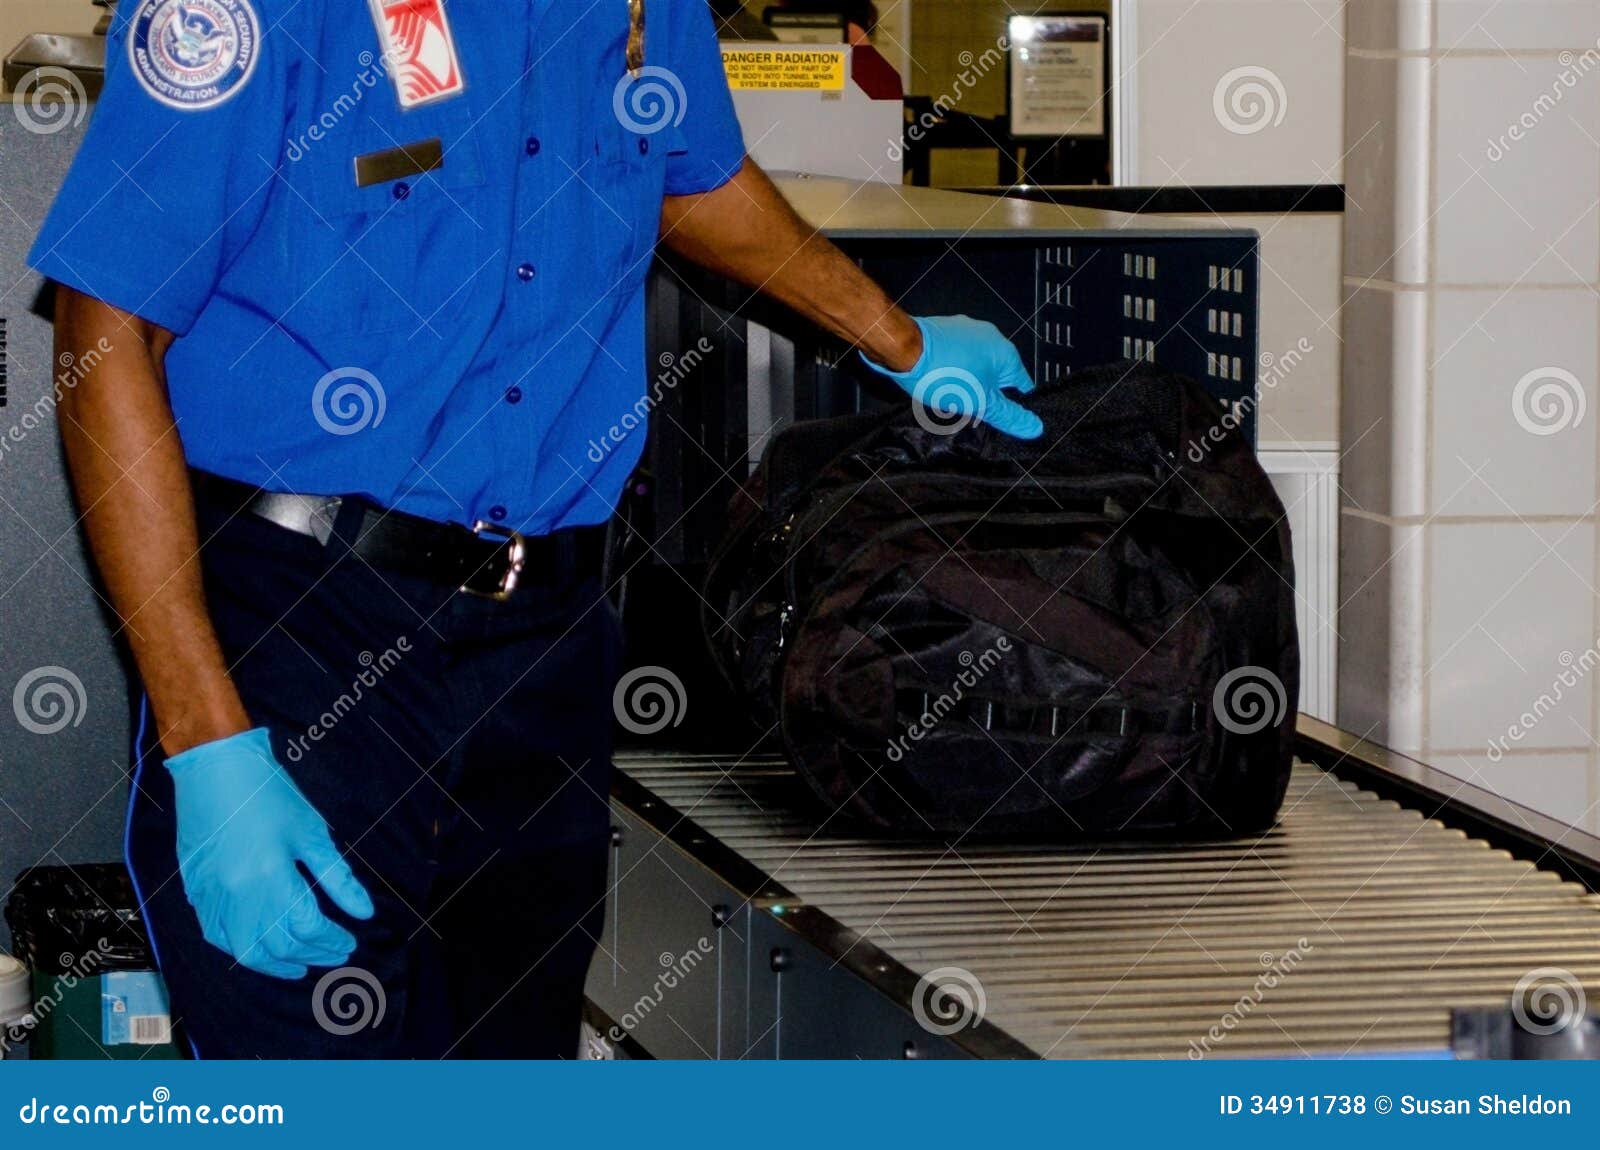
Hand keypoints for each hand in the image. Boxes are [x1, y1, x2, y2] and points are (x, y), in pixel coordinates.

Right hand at [164, 727, 374, 978]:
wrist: (215, 770)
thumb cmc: (269, 795)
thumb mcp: (312, 832)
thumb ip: (338, 878)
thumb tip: (364, 913)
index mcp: (271, 877)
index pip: (308, 928)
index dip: (332, 940)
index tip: (350, 940)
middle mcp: (238, 895)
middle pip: (278, 946)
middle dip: (312, 954)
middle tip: (335, 953)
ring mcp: (212, 897)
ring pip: (245, 951)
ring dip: (276, 964)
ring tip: (301, 964)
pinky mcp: (196, 893)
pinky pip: (217, 937)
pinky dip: (242, 949)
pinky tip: (261, 949)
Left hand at [862, 315, 1043, 439]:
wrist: (904, 349)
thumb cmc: (945, 375)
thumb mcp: (980, 403)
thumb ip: (1008, 416)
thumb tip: (1036, 428)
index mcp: (1006, 353)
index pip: (1022, 386)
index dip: (1012, 407)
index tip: (999, 420)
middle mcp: (990, 336)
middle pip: (997, 376)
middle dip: (985, 396)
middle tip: (969, 412)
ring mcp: (966, 330)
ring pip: (976, 366)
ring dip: (967, 384)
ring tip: (950, 398)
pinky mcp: (945, 329)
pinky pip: (956, 355)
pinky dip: (952, 370)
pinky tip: (938, 382)